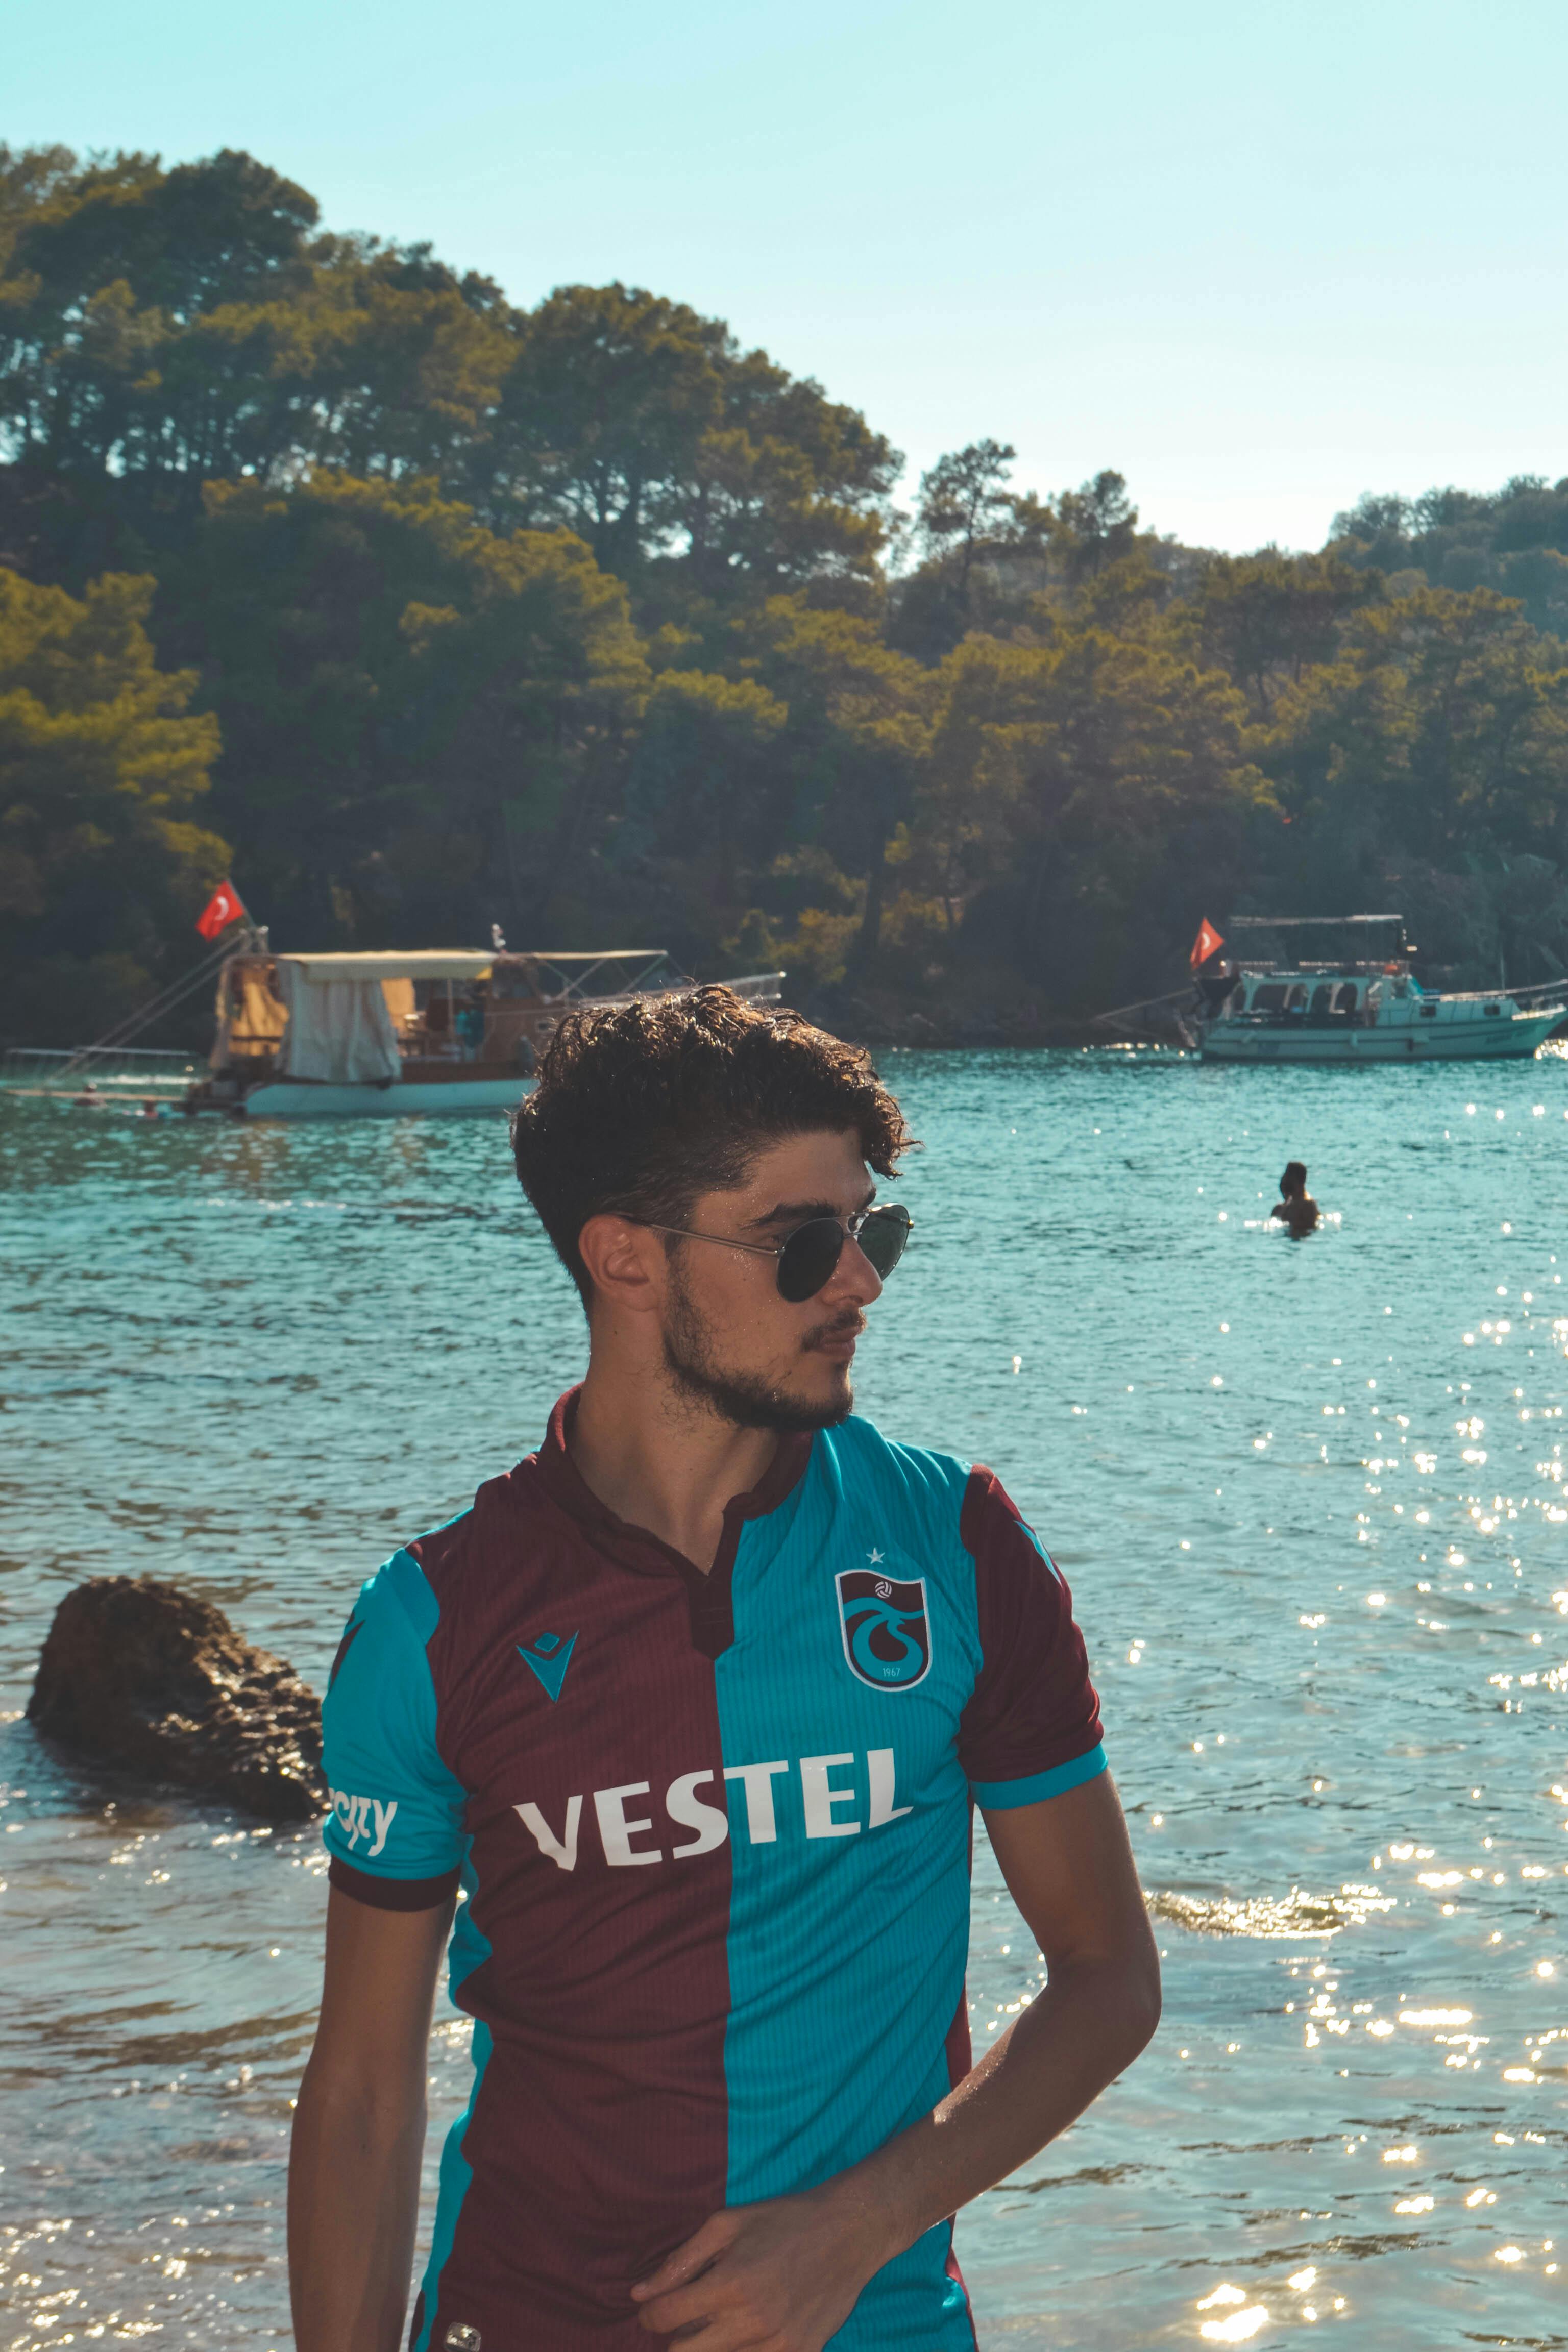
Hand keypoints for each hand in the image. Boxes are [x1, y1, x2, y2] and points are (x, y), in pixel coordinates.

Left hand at [630, 2184, 895, 2349]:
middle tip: (687, 2317)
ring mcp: (777, 2345)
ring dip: (710, 2346)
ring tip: (724, 2318)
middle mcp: (750, 2321)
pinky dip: (744, 2350)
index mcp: (728, 2284)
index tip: (652, 2309)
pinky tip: (752, 2327)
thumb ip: (679, 2260)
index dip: (649, 2316)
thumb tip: (638, 2293)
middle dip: (675, 2338)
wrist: (849, 2232)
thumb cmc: (784, 2220)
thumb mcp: (727, 2223)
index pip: (664, 2319)